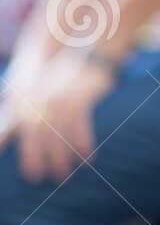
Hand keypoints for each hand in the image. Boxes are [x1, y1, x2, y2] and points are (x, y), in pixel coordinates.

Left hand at [0, 50, 115, 183]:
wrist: (86, 47)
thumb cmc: (57, 74)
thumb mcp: (31, 83)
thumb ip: (15, 108)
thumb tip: (3, 133)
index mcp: (26, 95)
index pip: (10, 121)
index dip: (3, 137)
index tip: (0, 155)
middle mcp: (40, 97)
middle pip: (34, 132)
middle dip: (33, 155)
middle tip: (34, 176)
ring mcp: (60, 97)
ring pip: (57, 132)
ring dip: (60, 155)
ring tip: (62, 174)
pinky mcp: (80, 97)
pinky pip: (80, 124)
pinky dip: (83, 142)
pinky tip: (86, 157)